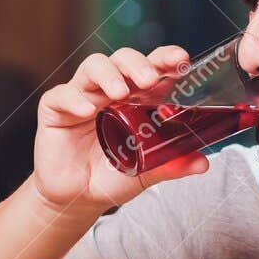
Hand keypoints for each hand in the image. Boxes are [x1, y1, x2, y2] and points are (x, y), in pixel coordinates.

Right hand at [31, 45, 210, 210]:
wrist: (78, 198)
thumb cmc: (112, 175)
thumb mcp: (146, 171)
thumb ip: (171, 164)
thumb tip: (203, 163)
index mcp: (137, 99)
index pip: (153, 69)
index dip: (166, 59)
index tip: (181, 60)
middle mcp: (111, 91)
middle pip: (123, 59)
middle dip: (138, 63)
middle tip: (149, 80)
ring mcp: (83, 96)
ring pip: (94, 66)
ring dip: (109, 74)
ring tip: (120, 93)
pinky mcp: (56, 108)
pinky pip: (63, 95)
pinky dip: (75, 99)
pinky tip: (87, 112)